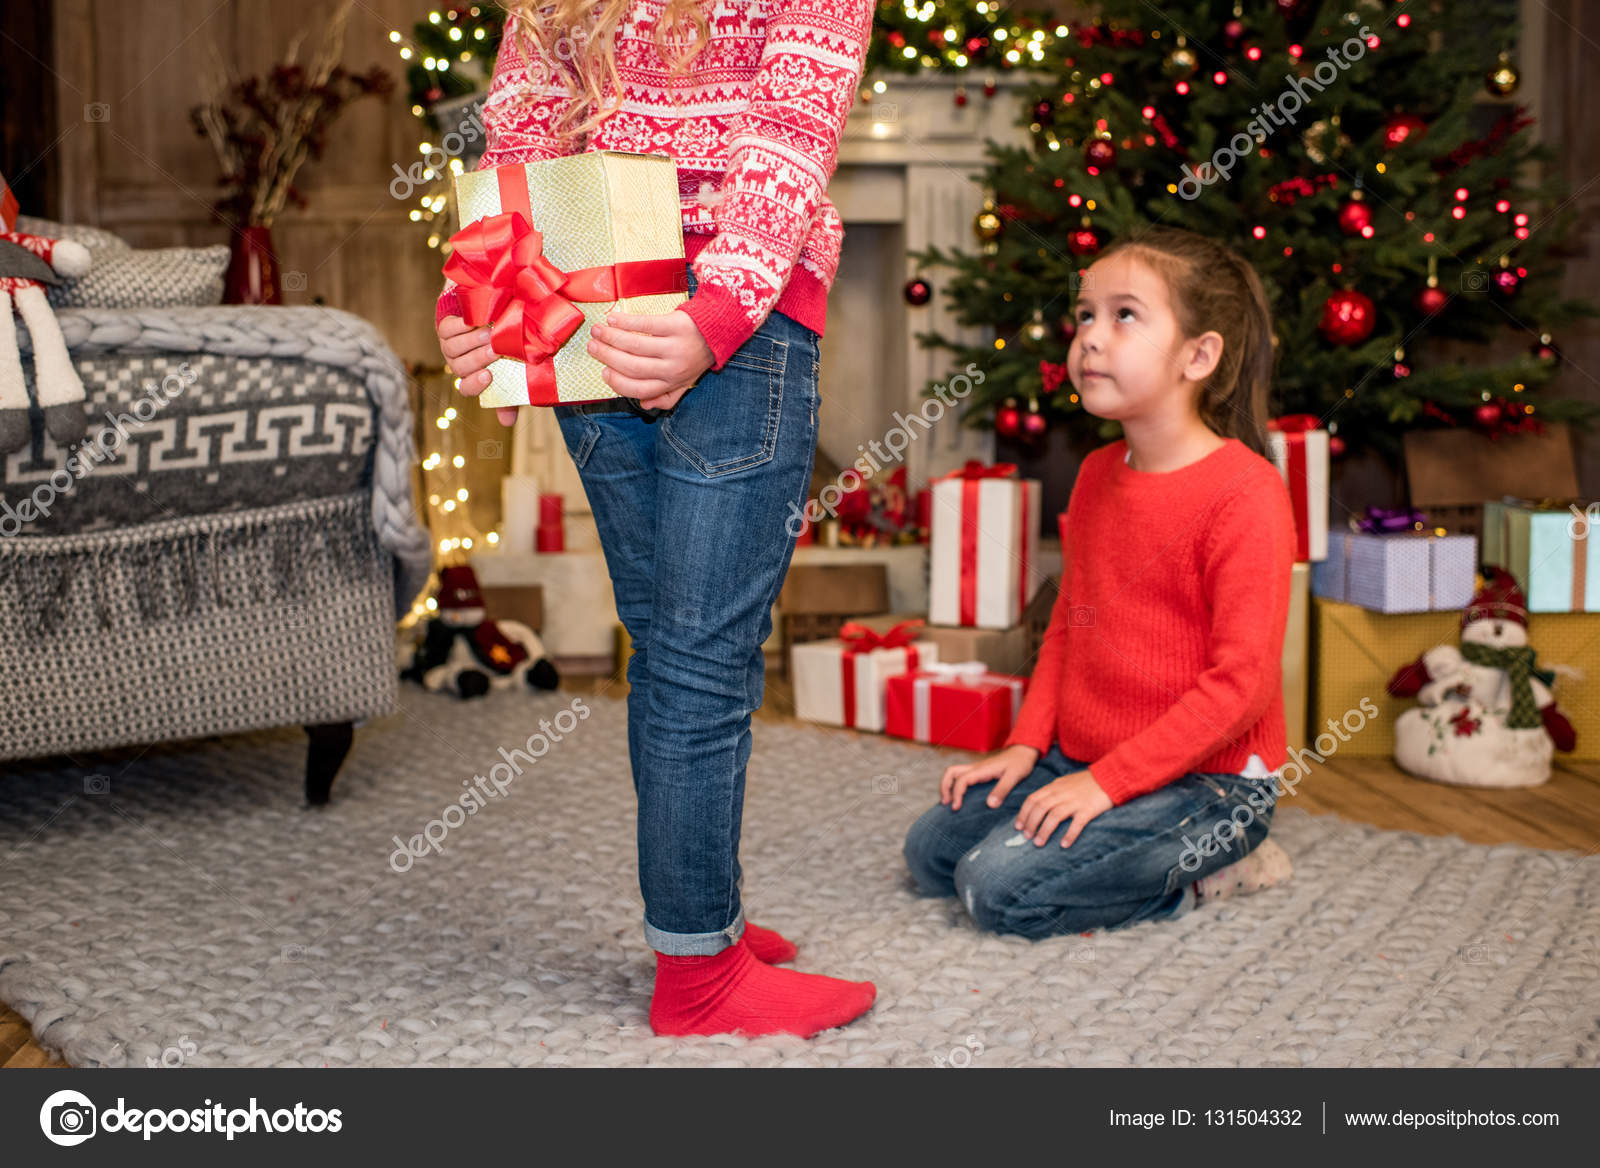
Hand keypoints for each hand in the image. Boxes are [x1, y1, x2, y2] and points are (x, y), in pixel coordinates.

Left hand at [438, 314, 519, 426]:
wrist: (487, 318)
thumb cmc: (499, 349)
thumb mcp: (507, 371)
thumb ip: (507, 395)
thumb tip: (507, 423)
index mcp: (470, 378)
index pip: (467, 388)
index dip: (475, 384)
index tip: (489, 376)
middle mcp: (457, 364)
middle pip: (461, 367)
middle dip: (478, 358)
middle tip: (496, 349)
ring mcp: (448, 346)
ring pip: (453, 348)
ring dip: (471, 341)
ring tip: (490, 332)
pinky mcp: (444, 328)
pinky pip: (447, 329)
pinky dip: (460, 325)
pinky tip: (474, 321)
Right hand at [587, 308, 713, 410]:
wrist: (718, 330)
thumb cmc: (696, 358)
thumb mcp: (685, 382)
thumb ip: (666, 396)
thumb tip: (644, 405)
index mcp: (671, 383)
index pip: (638, 388)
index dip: (617, 382)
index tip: (603, 372)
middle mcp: (672, 367)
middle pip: (632, 366)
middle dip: (607, 357)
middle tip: (592, 347)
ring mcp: (674, 346)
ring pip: (634, 345)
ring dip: (611, 337)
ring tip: (597, 331)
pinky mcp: (674, 325)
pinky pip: (645, 324)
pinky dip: (625, 322)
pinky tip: (613, 319)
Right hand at [940, 744, 1039, 811]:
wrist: (1024, 752)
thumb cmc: (1020, 763)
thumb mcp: (1015, 776)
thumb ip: (1002, 789)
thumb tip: (990, 804)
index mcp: (982, 769)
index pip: (962, 780)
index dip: (956, 793)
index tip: (957, 807)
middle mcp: (976, 768)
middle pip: (951, 772)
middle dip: (945, 787)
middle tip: (947, 803)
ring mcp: (976, 768)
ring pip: (954, 772)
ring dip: (948, 785)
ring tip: (949, 801)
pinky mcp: (980, 771)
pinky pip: (962, 776)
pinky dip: (956, 785)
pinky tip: (961, 796)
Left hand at [1015, 769, 1112, 847]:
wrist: (1110, 777)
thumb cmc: (1087, 782)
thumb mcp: (1065, 782)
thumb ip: (1052, 791)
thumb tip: (1038, 805)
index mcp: (1054, 786)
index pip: (1033, 799)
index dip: (1023, 813)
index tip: (1018, 826)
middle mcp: (1062, 793)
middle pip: (1040, 808)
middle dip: (1031, 823)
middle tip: (1027, 837)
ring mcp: (1075, 801)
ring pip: (1054, 816)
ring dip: (1044, 830)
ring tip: (1038, 843)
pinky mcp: (1088, 809)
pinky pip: (1077, 823)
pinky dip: (1069, 834)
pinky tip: (1064, 845)